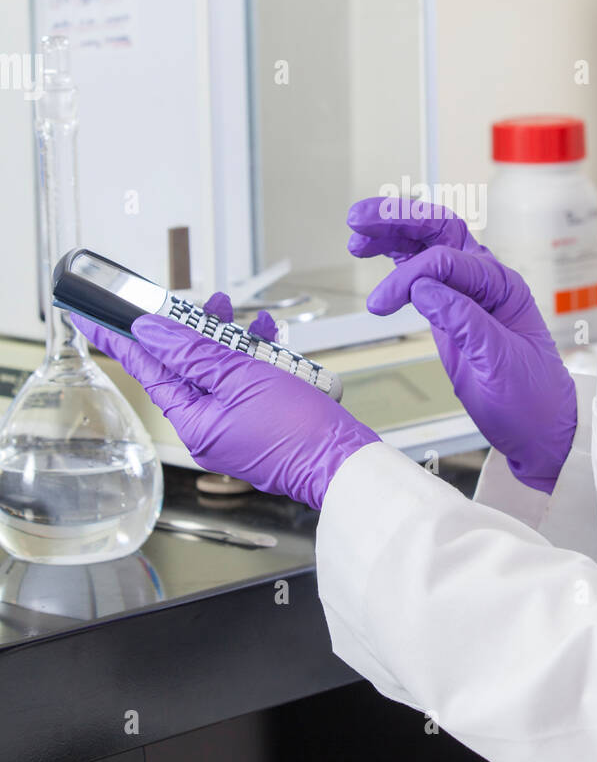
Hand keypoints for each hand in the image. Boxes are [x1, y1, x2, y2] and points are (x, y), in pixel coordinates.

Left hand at [71, 292, 378, 508]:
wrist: (342, 461)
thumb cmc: (297, 426)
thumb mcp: (241, 377)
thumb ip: (194, 352)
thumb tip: (151, 331)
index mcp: (193, 420)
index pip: (146, 370)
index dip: (118, 338)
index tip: (91, 316)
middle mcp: (207, 426)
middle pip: (183, 367)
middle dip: (189, 330)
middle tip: (189, 300)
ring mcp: (233, 425)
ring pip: (217, 371)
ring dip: (225, 338)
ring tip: (232, 308)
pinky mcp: (258, 422)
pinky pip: (243, 382)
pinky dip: (252, 356)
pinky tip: (268, 334)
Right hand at [347, 198, 576, 492]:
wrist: (539, 427)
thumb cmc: (530, 397)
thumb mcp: (500, 362)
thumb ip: (464, 321)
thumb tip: (424, 289)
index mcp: (502, 286)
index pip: (448, 261)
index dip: (410, 276)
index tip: (381, 303)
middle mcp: (485, 281)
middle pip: (439, 231)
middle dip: (399, 220)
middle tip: (359, 222)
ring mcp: (467, 293)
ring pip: (427, 246)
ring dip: (392, 234)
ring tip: (356, 236)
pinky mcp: (451, 309)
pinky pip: (422, 272)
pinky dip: (397, 260)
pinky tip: (376, 255)